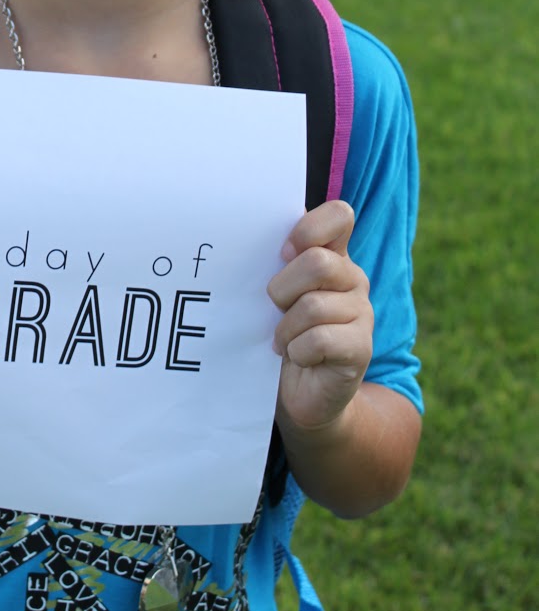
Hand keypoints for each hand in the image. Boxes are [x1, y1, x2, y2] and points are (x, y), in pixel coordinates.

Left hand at [267, 199, 372, 433]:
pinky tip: (299, 358)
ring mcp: (363, 314)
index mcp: (333, 257)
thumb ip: (278, 264)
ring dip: (286, 329)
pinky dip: (298, 351)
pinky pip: (318, 340)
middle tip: (277, 311)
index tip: (282, 251)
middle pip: (317, 262)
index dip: (308, 228)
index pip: (338, 215)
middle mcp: (353, 279)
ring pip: (313, 306)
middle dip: (282, 289)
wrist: (302, 394)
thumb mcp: (278, 294)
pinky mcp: (362, 349)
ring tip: (284, 341)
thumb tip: (247, 233)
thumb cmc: (284, 335)